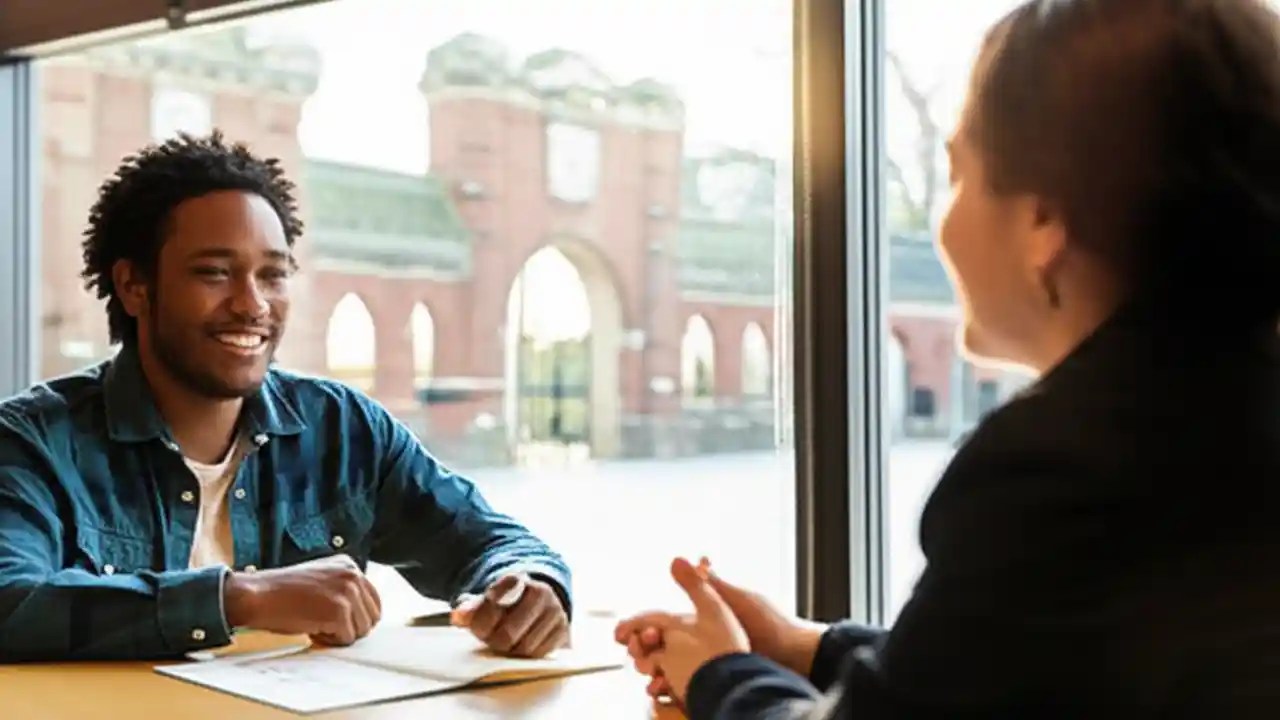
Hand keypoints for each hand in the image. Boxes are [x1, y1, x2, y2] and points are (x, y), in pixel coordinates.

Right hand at [223, 554, 381, 645]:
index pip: (373, 600)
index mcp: (349, 565)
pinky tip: (312, 629)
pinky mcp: (339, 611)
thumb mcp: (321, 580)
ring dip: (340, 635)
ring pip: (361, 630)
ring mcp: (348, 592)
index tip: (336, 620)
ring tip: (316, 624)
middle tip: (323, 624)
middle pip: (371, 617)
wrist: (258, 596)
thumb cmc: (282, 592)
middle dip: (350, 627)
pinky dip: (329, 641)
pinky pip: (346, 639)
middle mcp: (353, 575)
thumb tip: (363, 615)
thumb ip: (343, 589)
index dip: (356, 617)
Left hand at [450, 573, 568, 657]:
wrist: (538, 602)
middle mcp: (540, 591)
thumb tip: (458, 617)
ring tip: (505, 641)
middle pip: (506, 633)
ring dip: (510, 650)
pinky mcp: (562, 629)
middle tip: (489, 638)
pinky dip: (525, 655)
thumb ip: (470, 609)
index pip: (496, 599)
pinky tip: (520, 645)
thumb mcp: (486, 602)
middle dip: (493, 640)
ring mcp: (554, 610)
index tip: (479, 623)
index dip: (483, 618)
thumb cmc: (506, 605)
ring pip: (523, 646)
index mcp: (516, 579)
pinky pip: (539, 653)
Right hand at [616, 558, 825, 700]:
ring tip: (648, 675)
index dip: (643, 628)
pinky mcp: (714, 682)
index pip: (664, 623)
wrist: (795, 657)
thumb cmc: (769, 624)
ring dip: (654, 673)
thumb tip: (683, 557)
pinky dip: (669, 689)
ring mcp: (709, 663)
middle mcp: (704, 642)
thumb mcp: (736, 598)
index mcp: (707, 619)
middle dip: (644, 653)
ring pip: (668, 670)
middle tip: (637, 657)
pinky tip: (661, 690)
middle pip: (661, 649)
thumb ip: (708, 582)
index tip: (626, 633)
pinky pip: (683, 687)